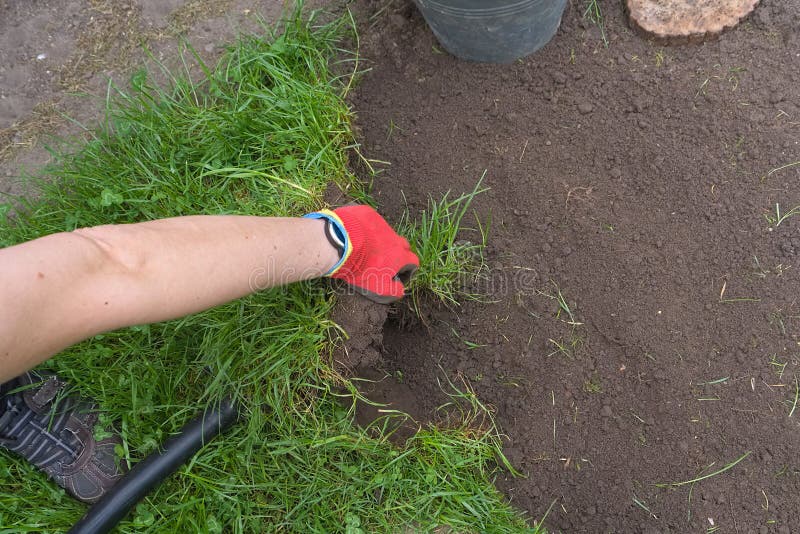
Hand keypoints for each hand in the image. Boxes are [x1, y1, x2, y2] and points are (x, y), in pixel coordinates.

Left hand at [304, 205, 418, 302]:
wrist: (339, 243)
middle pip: (403, 245)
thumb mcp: (376, 287)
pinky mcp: (368, 214)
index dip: (408, 269)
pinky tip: (355, 234)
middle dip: (397, 253)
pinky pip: (371, 221)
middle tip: (384, 260)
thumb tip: (401, 290)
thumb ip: (393, 290)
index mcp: (399, 255)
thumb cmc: (359, 267)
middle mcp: (394, 238)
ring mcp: (381, 224)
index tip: (398, 273)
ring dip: (380, 240)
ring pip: (386, 232)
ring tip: (365, 247)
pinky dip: (367, 228)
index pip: (413, 261)